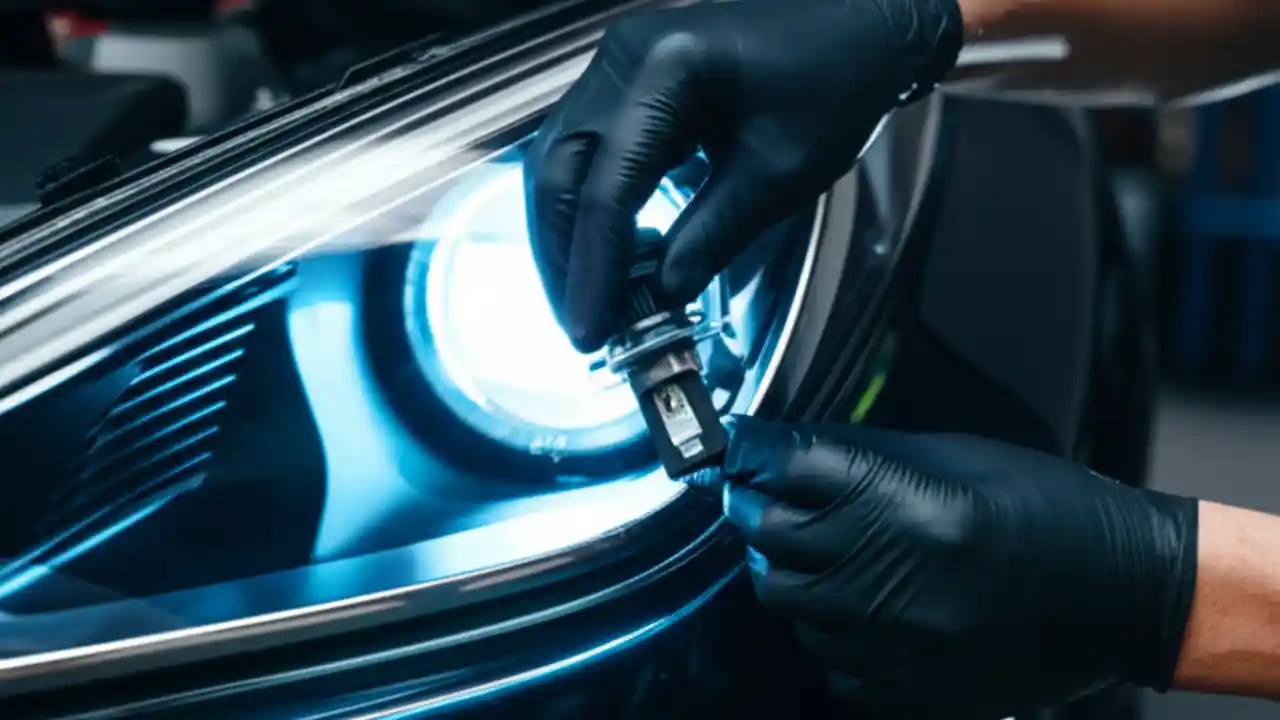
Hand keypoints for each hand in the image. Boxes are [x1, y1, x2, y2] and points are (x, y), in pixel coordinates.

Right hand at [524, 0, 962, 350]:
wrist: (859, 27)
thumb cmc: (834, 83)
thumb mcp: (777, 175)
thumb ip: (710, 237)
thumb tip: (660, 295)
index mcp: (665, 70)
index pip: (606, 187)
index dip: (593, 268)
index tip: (591, 328)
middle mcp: (625, 56)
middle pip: (558, 169)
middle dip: (562, 255)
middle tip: (580, 322)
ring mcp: (619, 61)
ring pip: (558, 158)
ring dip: (565, 233)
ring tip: (587, 295)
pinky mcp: (627, 77)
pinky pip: (584, 146)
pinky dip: (585, 203)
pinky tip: (606, 247)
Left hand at [711, 417, 1197, 718]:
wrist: (1121, 594)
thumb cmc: (1049, 515)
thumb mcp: (956, 456)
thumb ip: (867, 456)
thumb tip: (795, 452)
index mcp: (900, 501)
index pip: (783, 466)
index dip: (751, 451)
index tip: (740, 447)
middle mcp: (883, 573)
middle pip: (764, 535)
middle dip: (755, 508)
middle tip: (762, 496)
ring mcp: (888, 638)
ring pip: (786, 601)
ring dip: (791, 571)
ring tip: (826, 554)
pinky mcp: (901, 688)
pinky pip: (826, 660)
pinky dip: (829, 631)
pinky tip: (860, 608)